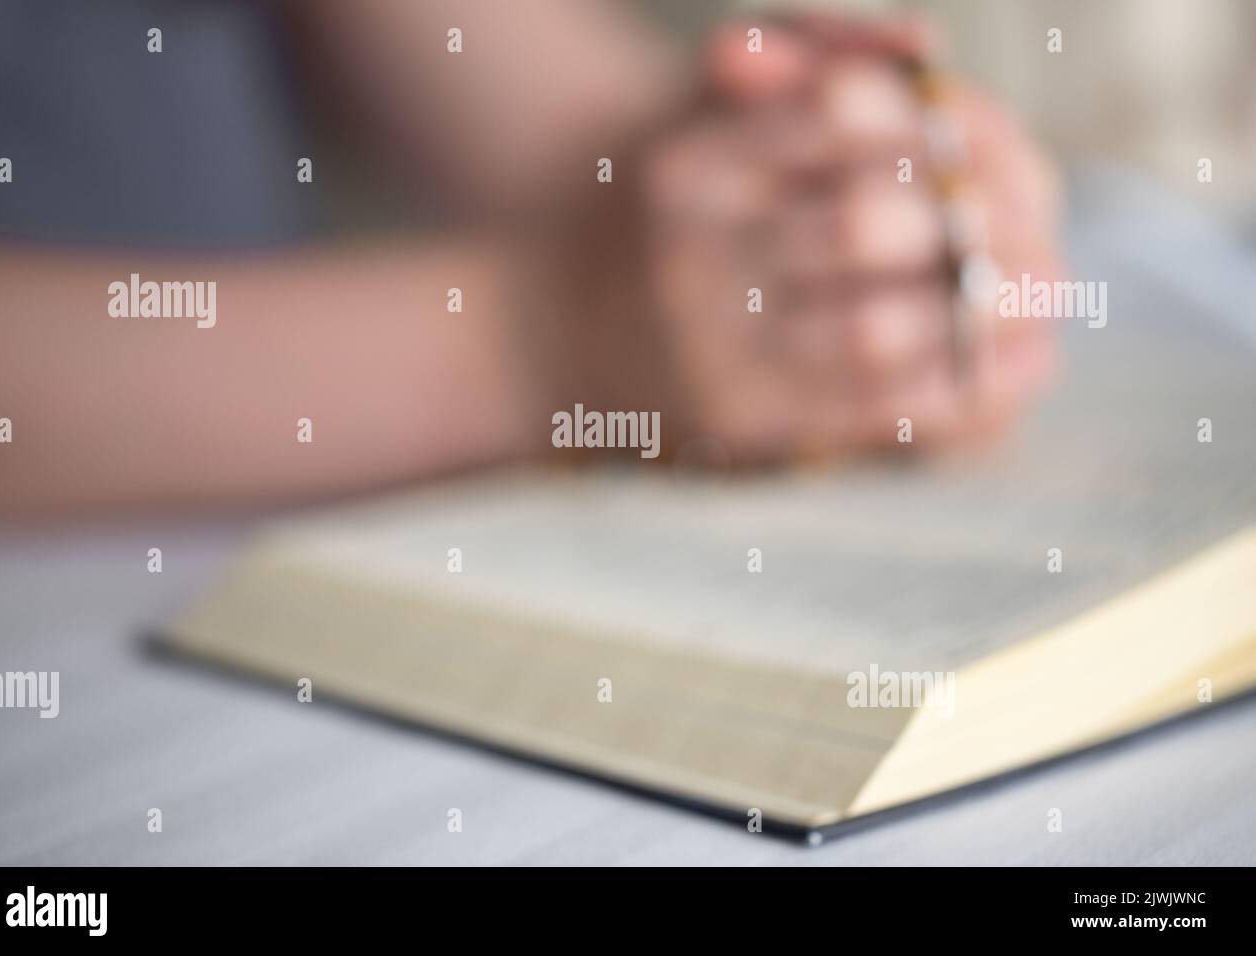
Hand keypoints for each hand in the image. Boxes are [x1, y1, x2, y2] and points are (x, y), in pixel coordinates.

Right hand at [529, 16, 1062, 464]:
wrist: (542, 327)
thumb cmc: (646, 215)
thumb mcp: (696, 117)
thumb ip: (800, 66)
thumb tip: (924, 47)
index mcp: (687, 161)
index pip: (842, 113)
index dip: (935, 124)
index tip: (979, 139)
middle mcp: (690, 251)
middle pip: (871, 224)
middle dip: (971, 227)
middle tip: (1034, 230)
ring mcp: (708, 341)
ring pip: (877, 328)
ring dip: (980, 312)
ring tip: (1042, 300)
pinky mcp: (732, 415)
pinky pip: (866, 407)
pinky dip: (956, 388)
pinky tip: (1008, 369)